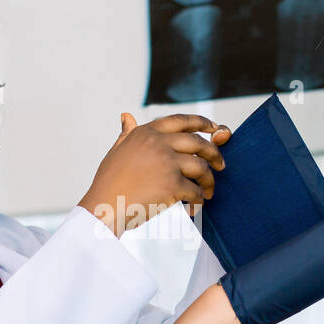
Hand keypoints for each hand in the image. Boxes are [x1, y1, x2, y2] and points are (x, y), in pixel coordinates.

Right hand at [80, 113, 230, 233]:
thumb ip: (127, 134)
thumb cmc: (108, 183)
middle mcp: (158, 143)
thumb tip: (126, 116)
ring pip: (201, 167)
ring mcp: (167, 163)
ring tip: (208, 191)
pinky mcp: (172, 184)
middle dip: (214, 153)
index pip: (180, 120)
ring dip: (209, 180)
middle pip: (198, 142)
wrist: (103, 207)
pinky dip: (199, 200)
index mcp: (146, 133)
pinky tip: (194, 206)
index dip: (201, 122)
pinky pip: (195, 190)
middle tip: (220, 164)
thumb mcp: (116, 151)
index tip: (214, 128)